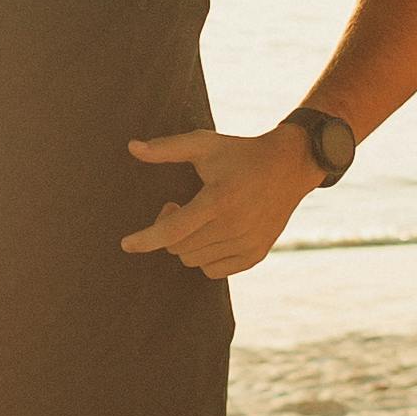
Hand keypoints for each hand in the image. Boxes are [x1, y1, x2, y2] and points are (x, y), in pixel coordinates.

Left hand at [120, 118, 313, 277]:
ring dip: (185, 243)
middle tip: (175, 207)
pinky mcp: (255, 255)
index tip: (126, 244)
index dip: (145, 239)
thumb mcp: (204, 144)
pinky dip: (204, 257)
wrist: (289, 166)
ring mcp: (246, 243)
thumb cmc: (240, 153)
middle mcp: (233, 226)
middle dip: (167, 230)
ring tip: (196, 218)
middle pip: (179, 248)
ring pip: (194, 261)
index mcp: (218, 200)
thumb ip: (166, 148)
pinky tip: (211, 233)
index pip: (172, 231)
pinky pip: (213, 271)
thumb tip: (132, 147)